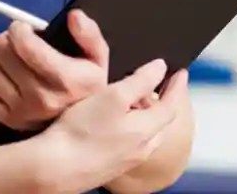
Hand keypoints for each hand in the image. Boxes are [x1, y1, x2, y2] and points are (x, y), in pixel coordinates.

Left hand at [0, 10, 157, 131]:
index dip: (18, 29)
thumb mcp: (98, 57)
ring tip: (5, 56)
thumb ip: (89, 34)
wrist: (83, 129)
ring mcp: (20, 111)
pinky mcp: (6, 120)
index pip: (26, 46)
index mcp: (64, 79)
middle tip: (14, 41)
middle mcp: (40, 97)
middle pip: (3, 53)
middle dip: (6, 39)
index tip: (22, 27)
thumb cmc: (87, 85)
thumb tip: (73, 16)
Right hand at [39, 59, 189, 193]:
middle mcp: (142, 149)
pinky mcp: (110, 166)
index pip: (172, 105)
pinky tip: (115, 123)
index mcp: (147, 131)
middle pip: (161, 122)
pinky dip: (131, 129)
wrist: (54, 169)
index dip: (177, 86)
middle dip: (164, 102)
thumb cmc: (81, 132)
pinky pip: (131, 144)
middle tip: (161, 84)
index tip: (181, 73)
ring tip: (135, 101)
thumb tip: (160, 68)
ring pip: (146, 134)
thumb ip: (140, 81)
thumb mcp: (113, 96)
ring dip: (146, 116)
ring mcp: (126, 160)